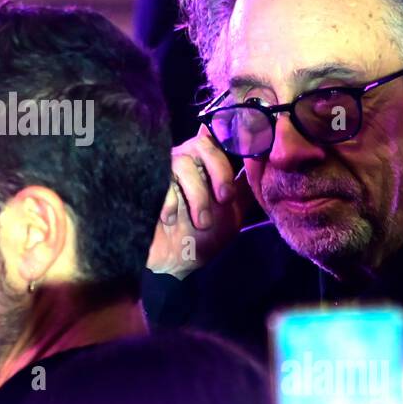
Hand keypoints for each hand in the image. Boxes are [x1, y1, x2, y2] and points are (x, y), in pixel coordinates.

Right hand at [147, 125, 253, 278]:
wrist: (173, 263)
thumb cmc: (202, 237)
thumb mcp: (232, 214)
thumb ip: (243, 190)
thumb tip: (258, 164)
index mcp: (206, 166)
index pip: (220, 140)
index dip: (231, 148)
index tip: (239, 177)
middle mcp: (184, 161)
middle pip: (202, 144)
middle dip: (219, 172)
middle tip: (225, 199)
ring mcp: (162, 171)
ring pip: (182, 163)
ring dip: (198, 196)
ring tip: (201, 222)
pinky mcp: (144, 183)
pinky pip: (159, 181)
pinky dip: (170, 202)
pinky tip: (170, 219)